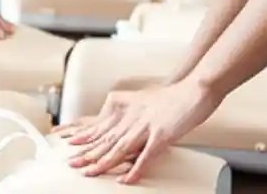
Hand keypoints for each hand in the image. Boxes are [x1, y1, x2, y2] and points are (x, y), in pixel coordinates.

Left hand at [51, 78, 222, 183]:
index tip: (71, 145)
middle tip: (72, 162)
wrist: (195, 88)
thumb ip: (130, 108)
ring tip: (90, 172)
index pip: (103, 126)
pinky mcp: (162, 134)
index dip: (86, 137)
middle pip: (107, 138)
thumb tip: (120, 120)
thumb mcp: (144, 99)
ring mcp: (147, 126)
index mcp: (129, 109)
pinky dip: (135, 169)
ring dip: (104, 162)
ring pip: (120, 147)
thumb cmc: (173, 96)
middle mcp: (134, 117)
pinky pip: (146, 155)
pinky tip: (126, 179)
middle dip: (88, 152)